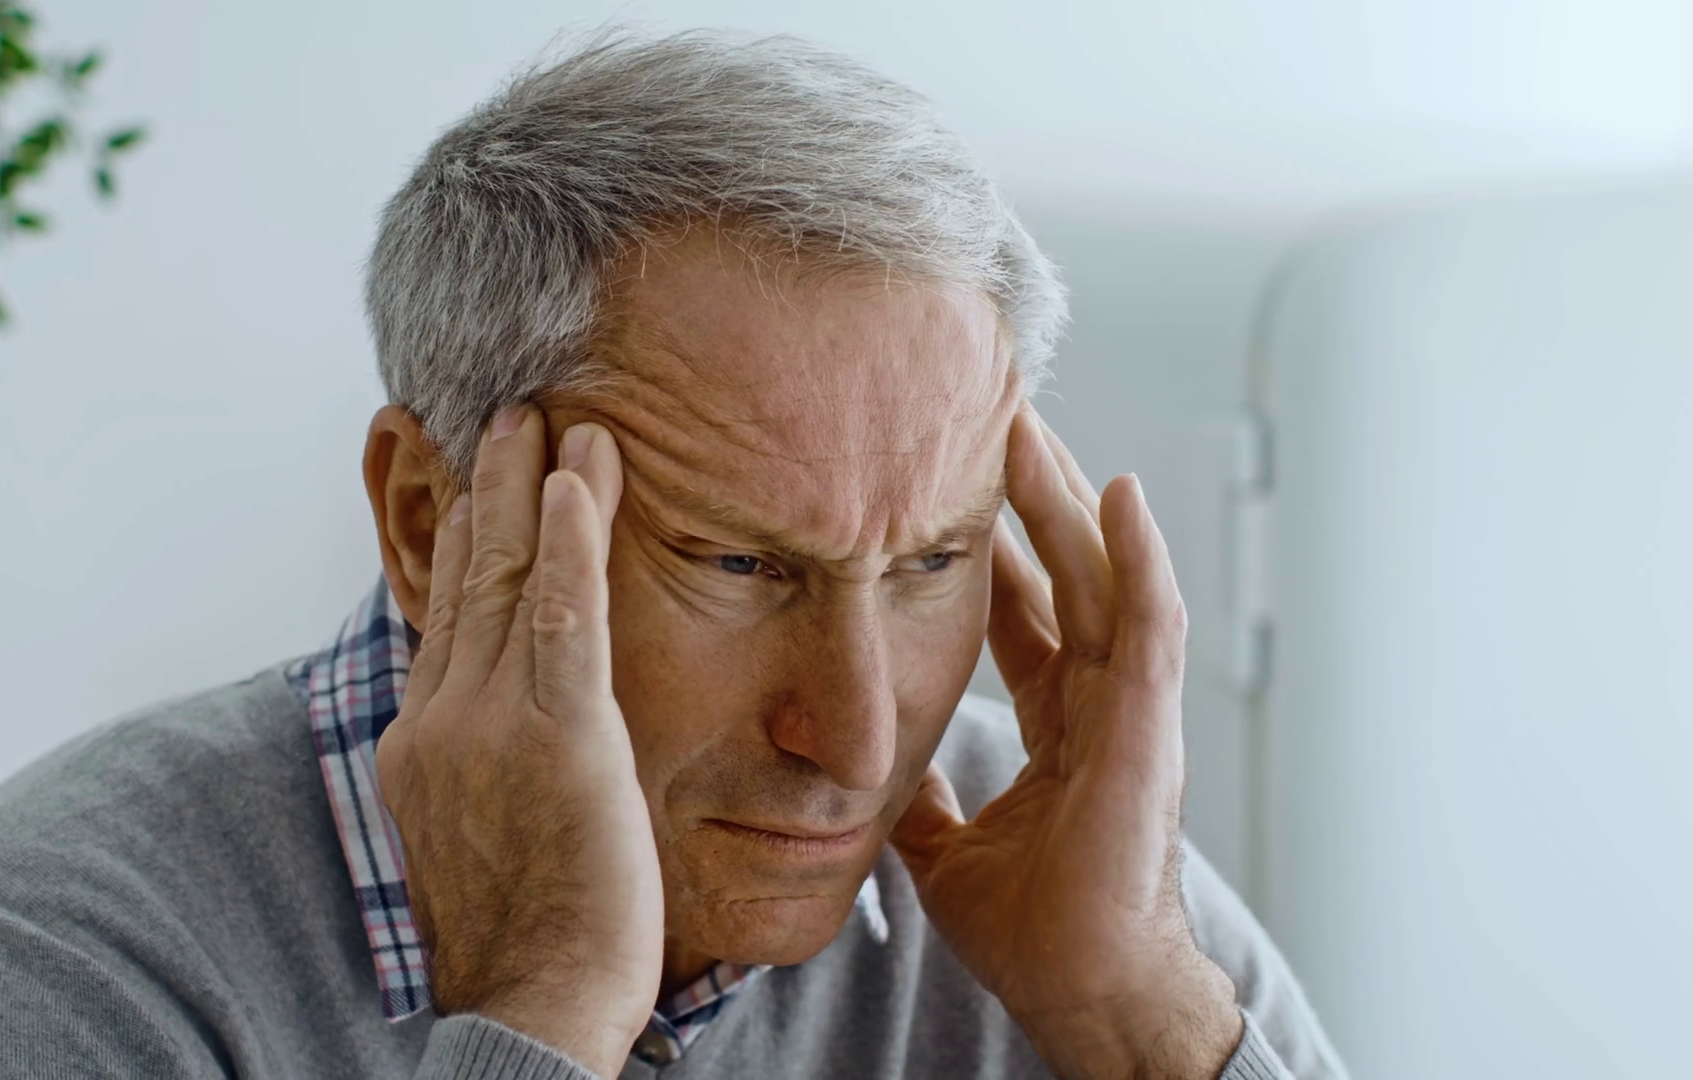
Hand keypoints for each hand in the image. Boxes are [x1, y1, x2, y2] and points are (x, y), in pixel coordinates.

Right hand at [375, 407, 661, 1076]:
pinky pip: (562, 619)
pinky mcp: (560, 738)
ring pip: (508, 578)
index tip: (482, 483)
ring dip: (530, 486)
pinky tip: (578, 478)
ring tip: (545, 413)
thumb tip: (504, 736)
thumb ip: (485, 767)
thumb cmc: (527, 938)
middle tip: (508, 412)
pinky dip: (569, 542)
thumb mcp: (481, 835)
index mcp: (424, 743)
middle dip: (490, 488)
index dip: (466, 542)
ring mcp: (494, 724)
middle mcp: (443, 720)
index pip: (447, 618)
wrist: (530, 1007)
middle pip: (467, 578)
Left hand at [890, 409, 1242, 1079]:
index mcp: (1061, 725)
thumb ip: (924, 798)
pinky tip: (1118, 494)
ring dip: (1072, 500)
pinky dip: (1137, 556)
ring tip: (1034, 427)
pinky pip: (1147, 624)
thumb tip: (878, 775)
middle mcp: (1100, 703)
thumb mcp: (949, 846)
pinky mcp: (1147, 727)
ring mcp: (1130, 710)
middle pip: (1068, 574)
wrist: (1082, 989)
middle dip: (1033, 499)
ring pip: (1104, 577)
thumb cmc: (1038, 930)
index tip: (959, 491)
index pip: (1029, 613)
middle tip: (997, 423)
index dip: (1001, 551)